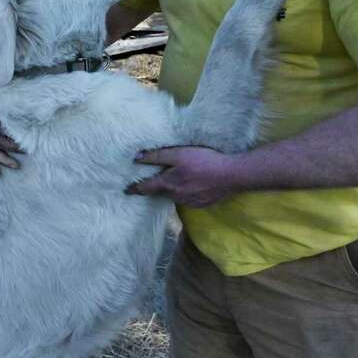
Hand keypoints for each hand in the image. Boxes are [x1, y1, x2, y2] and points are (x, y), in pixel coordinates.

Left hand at [125, 146, 244, 207]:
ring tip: (177, 178)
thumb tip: (137, 158)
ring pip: (175, 195)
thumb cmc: (204, 161)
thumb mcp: (178, 153)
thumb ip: (157, 156)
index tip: (125, 190)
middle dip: (155, 187)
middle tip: (150, 180)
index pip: (145, 188)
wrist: (232, 175)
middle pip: (161, 192)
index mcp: (168, 184)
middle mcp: (177, 197)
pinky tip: (193, 183)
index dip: (134, 188)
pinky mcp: (201, 204)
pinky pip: (188, 199)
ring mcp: (190, 203)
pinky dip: (186, 192)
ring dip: (172, 189)